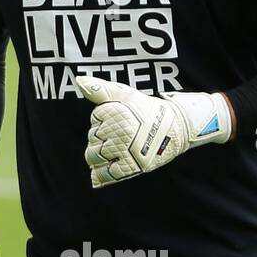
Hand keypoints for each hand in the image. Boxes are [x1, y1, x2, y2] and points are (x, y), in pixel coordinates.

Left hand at [76, 76, 232, 187]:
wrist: (177, 128)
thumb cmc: (149, 109)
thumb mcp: (127, 94)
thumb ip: (102, 89)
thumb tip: (79, 80)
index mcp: (121, 113)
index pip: (96, 117)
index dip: (102, 118)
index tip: (116, 118)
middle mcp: (123, 133)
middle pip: (92, 137)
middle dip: (99, 136)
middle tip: (116, 134)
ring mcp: (127, 151)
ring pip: (94, 155)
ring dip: (96, 154)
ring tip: (109, 150)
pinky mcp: (133, 167)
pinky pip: (106, 174)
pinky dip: (99, 175)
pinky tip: (97, 174)